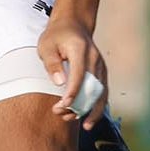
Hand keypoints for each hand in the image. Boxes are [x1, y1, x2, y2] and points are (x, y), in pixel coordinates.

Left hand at [38, 14, 108, 128]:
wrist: (73, 25)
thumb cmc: (56, 36)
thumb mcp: (46, 46)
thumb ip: (52, 63)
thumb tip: (59, 83)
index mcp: (81, 50)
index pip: (79, 75)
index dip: (72, 92)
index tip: (63, 105)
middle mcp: (95, 58)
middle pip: (93, 86)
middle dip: (80, 105)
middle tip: (62, 114)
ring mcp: (101, 66)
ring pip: (102, 92)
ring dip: (92, 109)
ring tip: (84, 125)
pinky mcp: (102, 73)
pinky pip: (103, 92)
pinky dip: (98, 106)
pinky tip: (90, 119)